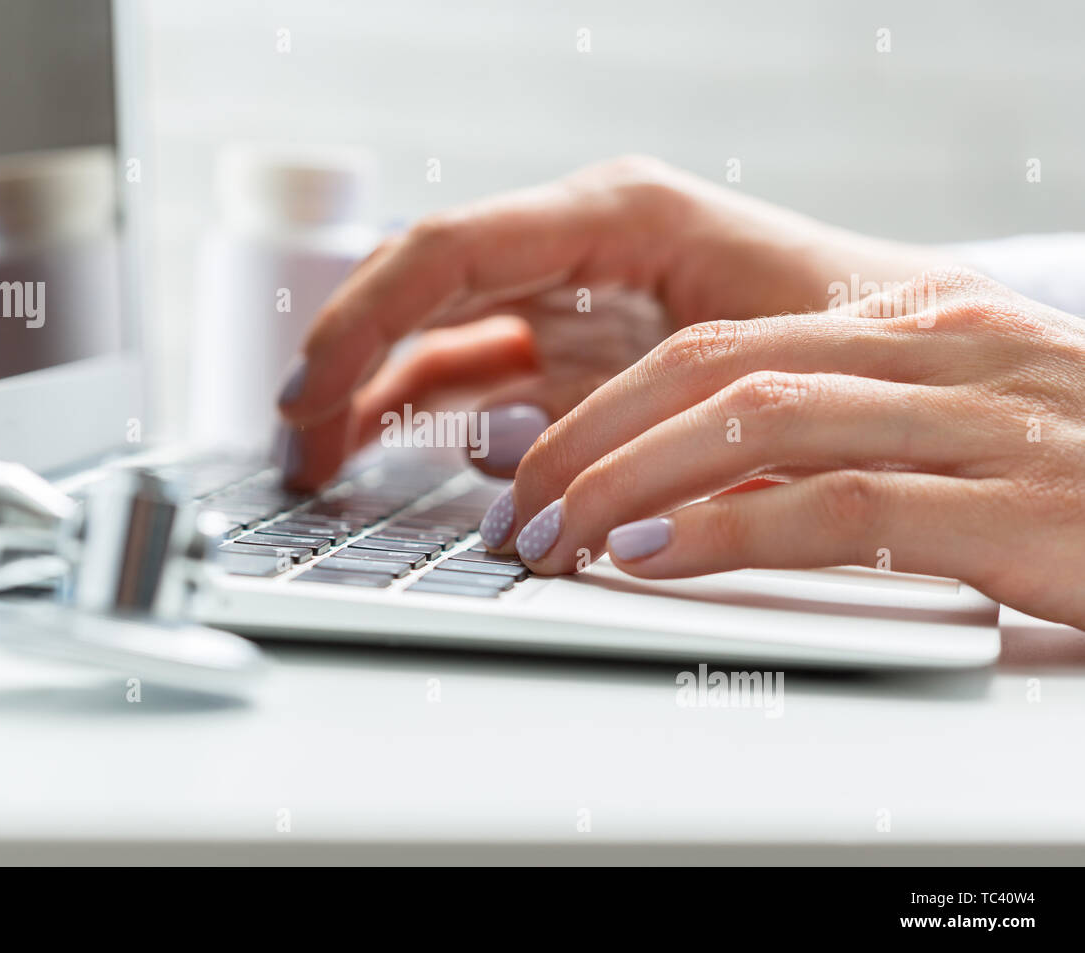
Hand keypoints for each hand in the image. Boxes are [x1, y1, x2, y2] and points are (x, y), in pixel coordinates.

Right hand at [276, 156, 945, 488]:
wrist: (922, 351)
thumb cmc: (855, 330)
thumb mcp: (748, 363)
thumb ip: (624, 417)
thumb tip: (501, 472)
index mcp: (616, 214)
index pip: (447, 252)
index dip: (360, 320)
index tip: (308, 392)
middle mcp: (581, 244)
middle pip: (423, 290)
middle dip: (346, 360)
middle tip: (295, 441)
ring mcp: (577, 296)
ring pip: (438, 333)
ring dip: (372, 392)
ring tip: (319, 459)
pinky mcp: (580, 347)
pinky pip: (476, 371)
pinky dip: (426, 412)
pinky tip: (387, 453)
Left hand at [491, 269, 1084, 630]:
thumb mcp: (954, 436)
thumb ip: (835, 444)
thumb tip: (693, 488)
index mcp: (917, 328)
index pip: (717, 344)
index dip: (606, 407)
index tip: (539, 466)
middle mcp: (941, 353)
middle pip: (711, 368)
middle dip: (589, 440)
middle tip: (518, 508)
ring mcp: (982, 421)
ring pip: (754, 419)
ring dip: (628, 482)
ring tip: (555, 539)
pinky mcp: (1016, 504)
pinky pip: (835, 505)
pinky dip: (723, 534)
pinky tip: (651, 562)